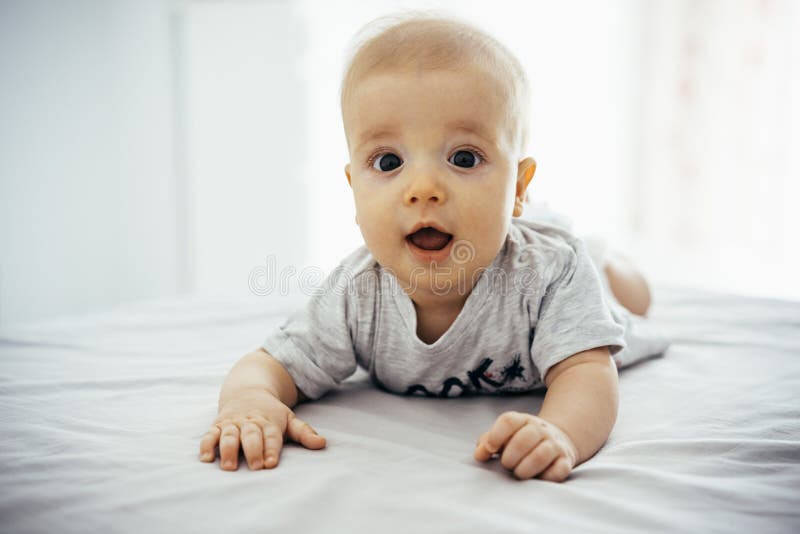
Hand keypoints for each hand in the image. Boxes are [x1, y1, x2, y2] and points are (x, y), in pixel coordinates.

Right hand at [199, 388, 325, 470]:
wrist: (247, 391)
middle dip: (253, 451)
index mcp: (269, 421)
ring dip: (228, 450)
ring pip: (229, 435)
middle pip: (251, 435)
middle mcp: (250, 422)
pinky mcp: (218, 425)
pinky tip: (206, 458)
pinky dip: (206, 445)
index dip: (271, 449)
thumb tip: (322, 443)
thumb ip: (304, 433)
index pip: (271, 436)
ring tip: (229, 467)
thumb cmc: (271, 413)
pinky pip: (210, 434)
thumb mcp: (289, 419)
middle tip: (255, 467)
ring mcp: (233, 423)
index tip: (272, 463)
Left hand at [474, 411, 577, 481]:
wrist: (558, 440)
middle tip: (507, 465)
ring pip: (541, 455)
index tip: (489, 449)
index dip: (495, 436)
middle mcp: (540, 429)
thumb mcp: (505, 436)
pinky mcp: (566, 461)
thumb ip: (488, 442)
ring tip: (519, 473)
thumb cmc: (522, 441)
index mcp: (523, 420)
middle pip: (525, 438)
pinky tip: (536, 478)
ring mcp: (555, 444)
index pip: (508, 421)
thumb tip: (479, 454)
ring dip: (525, 468)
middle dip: (510, 456)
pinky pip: (557, 470)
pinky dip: (544, 477)